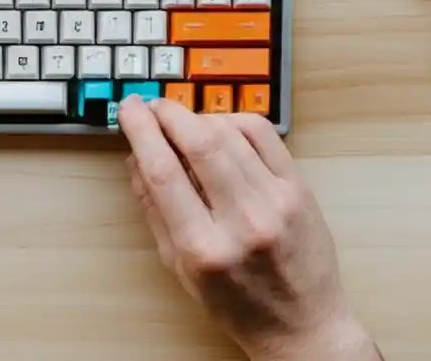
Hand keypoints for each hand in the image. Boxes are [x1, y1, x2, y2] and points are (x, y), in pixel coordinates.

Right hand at [118, 97, 379, 360]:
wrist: (301, 325)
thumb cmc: (236, 303)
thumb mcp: (178, 268)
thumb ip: (154, 211)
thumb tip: (136, 158)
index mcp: (203, 248)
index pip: (163, 171)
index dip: (141, 131)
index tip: (129, 110)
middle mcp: (242, 222)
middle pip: (199, 142)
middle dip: (168, 113)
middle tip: (152, 106)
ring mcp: (276, 203)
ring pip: (231, 133)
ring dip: (199, 116)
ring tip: (182, 121)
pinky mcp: (300, 190)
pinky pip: (264, 136)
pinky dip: (235, 122)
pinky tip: (221, 128)